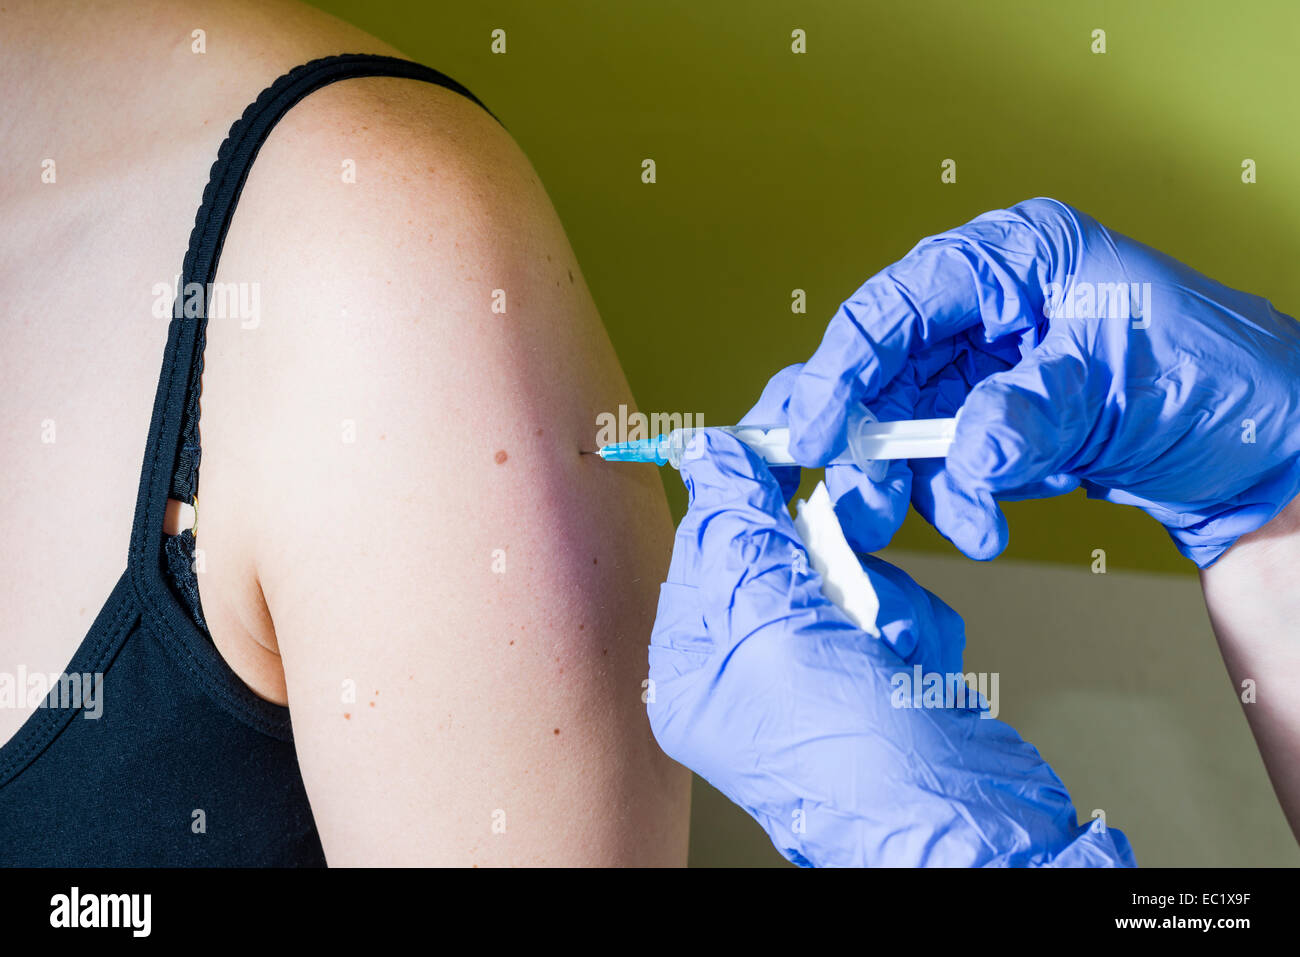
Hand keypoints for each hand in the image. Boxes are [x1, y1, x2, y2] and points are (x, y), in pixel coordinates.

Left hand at [647, 429, 1134, 866]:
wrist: (972, 829)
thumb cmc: (861, 759)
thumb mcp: (778, 629)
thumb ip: (740, 532)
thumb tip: (709, 454)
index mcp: (696, 672)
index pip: (702, 549)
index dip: (744, 499)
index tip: (783, 450)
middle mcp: (747, 675)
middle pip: (777, 556)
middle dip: (830, 563)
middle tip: (850, 594)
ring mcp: (816, 677)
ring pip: (844, 572)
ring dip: (881, 598)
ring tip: (889, 650)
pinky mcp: (878, 675)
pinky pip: (892, 606)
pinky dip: (916, 627)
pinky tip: (917, 669)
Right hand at [778, 197, 1299, 565]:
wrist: (1269, 453)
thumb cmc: (1220, 377)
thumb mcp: (1123, 380)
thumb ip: (1032, 411)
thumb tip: (966, 454)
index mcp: (1012, 258)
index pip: (898, 303)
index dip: (842, 366)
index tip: (814, 432)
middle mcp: (985, 309)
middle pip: (883, 372)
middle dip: (869, 444)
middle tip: (865, 504)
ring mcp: (987, 370)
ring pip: (903, 428)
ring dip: (920, 488)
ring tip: (972, 527)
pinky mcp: (994, 424)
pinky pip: (943, 466)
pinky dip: (956, 501)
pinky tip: (988, 520)